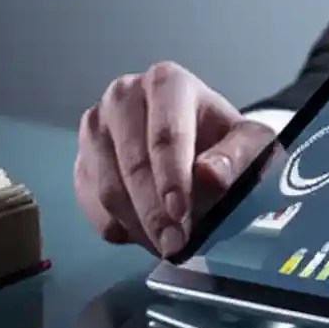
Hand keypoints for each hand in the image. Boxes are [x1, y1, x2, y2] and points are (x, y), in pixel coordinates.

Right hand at [75, 62, 276, 255]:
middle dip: (155, 212)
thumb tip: (210, 176)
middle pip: (132, 164)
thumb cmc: (221, 142)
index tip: (180, 213)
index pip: (165, 135)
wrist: (197, 143)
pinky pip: (91, 203)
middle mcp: (123, 96)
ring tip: (166, 245)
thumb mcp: (247, 145)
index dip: (172, 178)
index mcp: (166, 82)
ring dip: (137, 225)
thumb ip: (235, 158)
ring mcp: (96, 128)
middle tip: (175, 245)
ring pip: (108, 188)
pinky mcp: (82, 159)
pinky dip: (118, 227)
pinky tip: (145, 234)